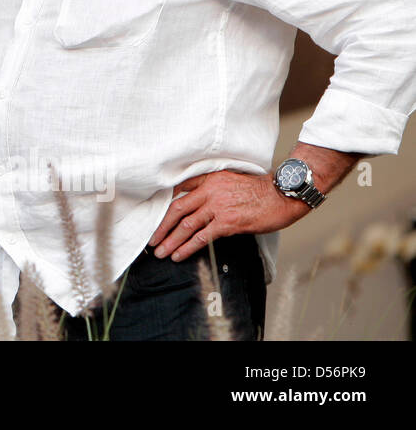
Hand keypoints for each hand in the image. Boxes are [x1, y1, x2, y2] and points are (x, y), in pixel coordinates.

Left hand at [148, 170, 308, 261]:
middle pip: (176, 209)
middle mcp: (209, 191)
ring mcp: (217, 207)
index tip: (154, 216)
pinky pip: (202, 237)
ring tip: (161, 252)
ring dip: (171, 241)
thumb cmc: (260, 190)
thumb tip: (198, 204)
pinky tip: (179, 255)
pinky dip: (187, 247)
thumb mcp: (230, 179)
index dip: (163, 204)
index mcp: (209, 178)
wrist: (282, 195)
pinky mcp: (227, 223)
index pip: (178, 189)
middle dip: (161, 227)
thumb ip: (212, 188)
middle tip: (152, 239)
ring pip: (186, 225)